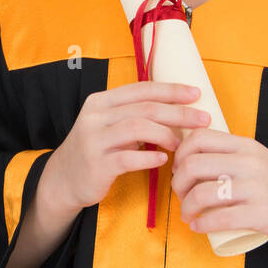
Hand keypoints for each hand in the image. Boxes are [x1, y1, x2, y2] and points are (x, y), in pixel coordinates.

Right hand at [38, 82, 208, 216]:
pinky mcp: (97, 164)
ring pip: (136, 127)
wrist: (63, 178)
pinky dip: (149, 157)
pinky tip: (163, 159)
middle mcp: (96, 115)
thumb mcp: (108, 124)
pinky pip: (128, 158)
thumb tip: (175, 110)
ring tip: (180, 144)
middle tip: (203, 119)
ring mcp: (94, 139)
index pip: (141, 89)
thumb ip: (133, 115)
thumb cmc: (96, 149)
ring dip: (165, 134)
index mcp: (102, 100)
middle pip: (144, 107)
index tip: (196, 93)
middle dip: (178, 112)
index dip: (171, 90)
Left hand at [170, 127, 267, 247]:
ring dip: (187, 206)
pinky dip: (202, 224)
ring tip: (187, 214)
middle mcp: (248, 162)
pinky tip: (198, 227)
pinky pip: (221, 218)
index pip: (199, 138)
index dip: (180, 153)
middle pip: (194, 165)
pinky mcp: (262, 214)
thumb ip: (231, 154)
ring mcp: (255, 188)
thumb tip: (192, 157)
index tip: (178, 169)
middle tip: (179, 195)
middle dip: (178, 183)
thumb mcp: (257, 158)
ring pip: (203, 193)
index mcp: (244, 145)